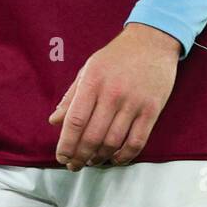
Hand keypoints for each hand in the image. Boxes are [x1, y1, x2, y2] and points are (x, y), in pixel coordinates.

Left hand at [48, 23, 180, 169]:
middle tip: (74, 165)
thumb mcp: (89, 68)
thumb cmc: (117, 56)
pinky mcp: (152, 110)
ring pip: (113, 142)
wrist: (152, 41)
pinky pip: (137, 141)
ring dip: (100, 158)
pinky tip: (115, 159)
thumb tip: (54, 121)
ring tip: (92, 162)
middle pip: (92, 136)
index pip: (75, 121)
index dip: (66, 144)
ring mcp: (133, 103)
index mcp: (92, 82)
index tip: (61, 157)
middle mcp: (112, 93)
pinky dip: (124, 156)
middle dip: (80, 156)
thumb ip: (71, 96)